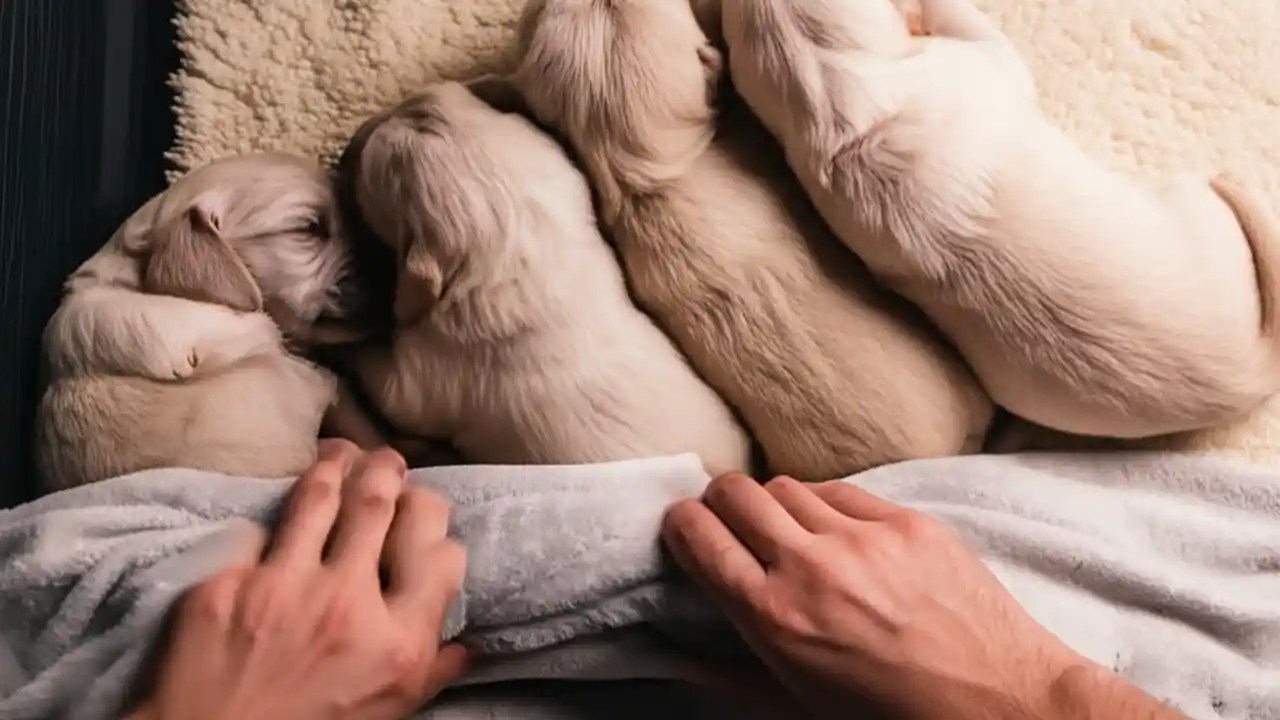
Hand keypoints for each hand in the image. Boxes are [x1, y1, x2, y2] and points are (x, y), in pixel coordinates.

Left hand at [131, 441, 467, 719]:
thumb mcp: (389, 714)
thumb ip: (430, 674)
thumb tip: (465, 648)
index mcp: (396, 644)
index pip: (439, 554)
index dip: (438, 525)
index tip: (430, 515)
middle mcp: (346, 606)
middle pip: (379, 505)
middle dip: (388, 470)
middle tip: (389, 460)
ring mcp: (283, 589)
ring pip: (317, 497)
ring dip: (335, 465)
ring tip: (342, 452)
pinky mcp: (226, 586)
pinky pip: (255, 533)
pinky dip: (269, 524)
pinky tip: (274, 512)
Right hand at [662, 473, 1086, 719]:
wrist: (1001, 706)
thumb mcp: (795, 707)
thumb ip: (724, 675)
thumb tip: (668, 649)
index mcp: (775, 619)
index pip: (699, 536)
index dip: (680, 523)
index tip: (684, 528)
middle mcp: (812, 568)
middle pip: (735, 492)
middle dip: (718, 502)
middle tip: (727, 523)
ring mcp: (864, 538)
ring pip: (787, 485)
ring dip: (774, 505)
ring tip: (788, 535)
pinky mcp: (908, 522)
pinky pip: (842, 491)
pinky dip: (826, 507)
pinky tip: (838, 536)